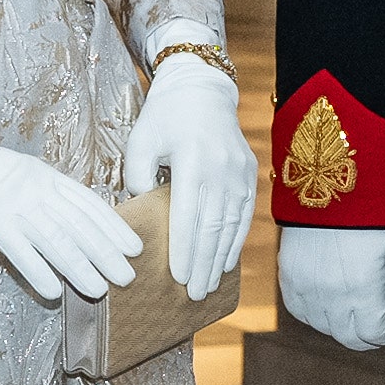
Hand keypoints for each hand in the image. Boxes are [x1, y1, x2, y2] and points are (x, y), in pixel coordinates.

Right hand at [0, 52, 137, 302]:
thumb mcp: (23, 172)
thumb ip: (48, 191)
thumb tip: (76, 217)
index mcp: (46, 176)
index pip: (88, 204)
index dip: (114, 228)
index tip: (135, 248)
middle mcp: (36, 190)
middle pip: (78, 225)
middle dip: (106, 253)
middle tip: (129, 278)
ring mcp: (12, 205)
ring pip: (54, 240)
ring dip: (79, 267)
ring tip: (99, 290)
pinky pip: (18, 250)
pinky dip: (37, 271)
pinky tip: (52, 292)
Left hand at [121, 52, 254, 299]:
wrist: (202, 89)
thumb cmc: (164, 116)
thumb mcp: (140, 140)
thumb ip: (136, 176)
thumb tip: (144, 209)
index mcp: (193, 160)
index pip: (188, 215)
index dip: (184, 249)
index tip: (178, 277)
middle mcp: (221, 169)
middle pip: (213, 227)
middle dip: (203, 264)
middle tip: (194, 295)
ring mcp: (239, 173)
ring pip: (232, 225)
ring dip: (220, 259)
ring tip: (209, 286)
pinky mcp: (248, 174)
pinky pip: (243, 215)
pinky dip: (235, 241)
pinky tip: (225, 262)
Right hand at [281, 227, 384, 351]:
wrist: (330, 190)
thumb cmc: (368, 219)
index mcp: (362, 290)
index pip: (374, 335)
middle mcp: (331, 296)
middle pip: (349, 339)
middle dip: (367, 337)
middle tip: (376, 327)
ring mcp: (307, 289)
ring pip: (325, 329)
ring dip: (342, 326)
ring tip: (354, 309)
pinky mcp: (289, 280)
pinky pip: (300, 313)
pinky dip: (316, 315)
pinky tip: (329, 303)